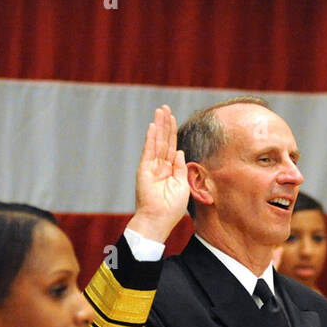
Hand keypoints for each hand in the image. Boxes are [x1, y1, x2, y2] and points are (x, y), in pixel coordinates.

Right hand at [127, 105, 188, 243]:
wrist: (159, 219)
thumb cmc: (172, 207)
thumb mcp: (182, 184)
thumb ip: (180, 167)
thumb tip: (178, 151)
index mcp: (169, 170)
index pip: (171, 146)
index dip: (172, 132)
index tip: (173, 118)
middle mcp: (160, 166)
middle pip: (163, 140)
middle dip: (165, 124)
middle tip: (164, 107)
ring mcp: (151, 167)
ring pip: (156, 142)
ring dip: (158, 126)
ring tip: (160, 111)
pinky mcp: (144, 169)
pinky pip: (148, 150)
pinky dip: (150, 138)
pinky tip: (153, 126)